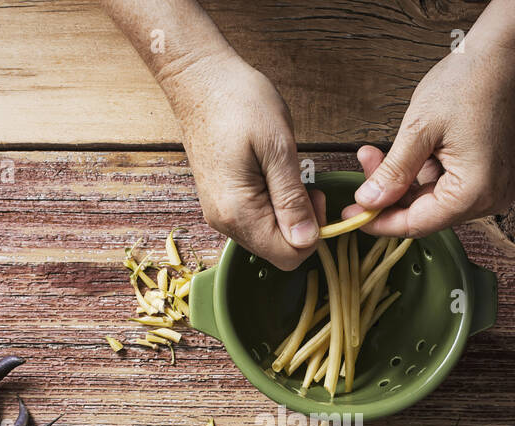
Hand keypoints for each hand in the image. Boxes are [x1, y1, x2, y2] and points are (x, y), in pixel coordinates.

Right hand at [164, 53, 322, 269]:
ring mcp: (220, 213)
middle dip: (300, 225)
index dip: (312, 235)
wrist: (199, 79)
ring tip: (286, 173)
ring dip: (286, 213)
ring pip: (267, 237)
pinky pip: (255, 220)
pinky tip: (272, 175)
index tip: (316, 196)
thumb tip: (306, 240)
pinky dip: (272, 205)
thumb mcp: (278, 147)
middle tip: (305, 182)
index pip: (288, 257)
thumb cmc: (238, 102)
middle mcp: (225, 222)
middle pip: (277, 251)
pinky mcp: (220, 202)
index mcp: (238, 213)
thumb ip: (291, 198)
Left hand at [343, 33, 514, 236]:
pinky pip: (462, 184)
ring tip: (391, 145)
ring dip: (414, 177)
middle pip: (430, 212)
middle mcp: (495, 198)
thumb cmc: (471, 80)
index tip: (353, 214)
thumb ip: (393, 172)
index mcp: (476, 192)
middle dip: (394, 191)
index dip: (380, 221)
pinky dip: (437, 171)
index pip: (417, 224)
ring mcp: (505, 186)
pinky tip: (425, 146)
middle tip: (367, 162)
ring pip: (443, 198)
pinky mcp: (507, 172)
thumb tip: (369, 203)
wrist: (513, 50)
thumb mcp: (420, 128)